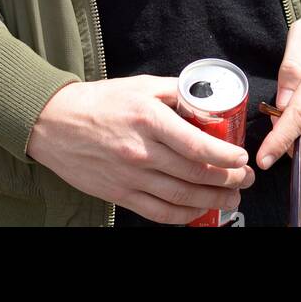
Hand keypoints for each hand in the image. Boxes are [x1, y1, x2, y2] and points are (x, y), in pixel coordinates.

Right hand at [27, 75, 254, 223]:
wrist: (55, 124)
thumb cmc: (99, 101)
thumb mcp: (139, 85)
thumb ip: (174, 90)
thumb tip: (205, 96)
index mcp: (148, 119)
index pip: (196, 144)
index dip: (225, 155)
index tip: (242, 157)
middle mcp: (142, 151)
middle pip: (195, 173)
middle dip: (228, 179)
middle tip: (245, 178)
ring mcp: (131, 177)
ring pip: (182, 197)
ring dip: (213, 201)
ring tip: (232, 197)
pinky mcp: (122, 195)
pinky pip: (160, 213)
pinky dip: (185, 216)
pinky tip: (200, 212)